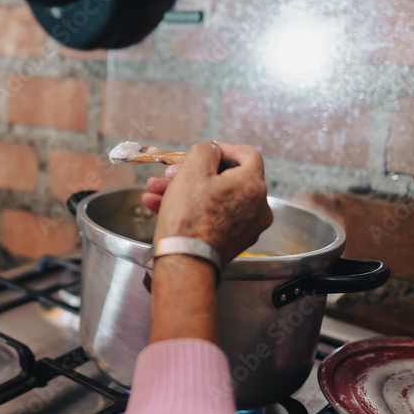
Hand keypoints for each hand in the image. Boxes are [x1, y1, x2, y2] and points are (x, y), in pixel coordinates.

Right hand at [143, 141, 272, 266]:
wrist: (185, 264)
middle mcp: (257, 206)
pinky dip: (192, 209)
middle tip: (169, 175)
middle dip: (192, 174)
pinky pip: (213, 216)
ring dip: (185, 191)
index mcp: (253, 185)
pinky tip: (161, 207)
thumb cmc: (189, 219)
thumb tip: (211, 149)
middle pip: (225, 178)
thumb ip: (205, 150)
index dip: (223, 149)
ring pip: (215, 198)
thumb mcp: (192, 171)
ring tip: (156, 192)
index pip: (247, 154)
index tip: (203, 151)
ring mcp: (246, 226)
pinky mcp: (233, 241)